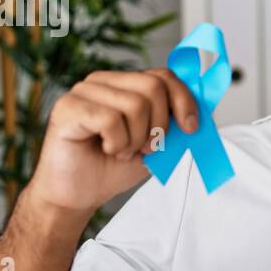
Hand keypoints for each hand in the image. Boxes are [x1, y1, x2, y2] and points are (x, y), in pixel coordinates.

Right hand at [28, 68, 198, 217]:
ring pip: (135, 104)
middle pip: (153, 87)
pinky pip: (111, 119)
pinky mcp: (67, 107)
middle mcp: (103, 81)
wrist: (78, 195)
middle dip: (159, 125)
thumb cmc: (112, 167)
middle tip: (144, 148)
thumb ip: (175, 124)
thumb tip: (203, 108)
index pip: (163, 76)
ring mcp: (83, 91)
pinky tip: (106, 150)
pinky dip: (117, 143)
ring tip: (122, 151)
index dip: (184, 100)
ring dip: (136, 139)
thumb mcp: (156, 145)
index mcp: (124, 85)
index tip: (191, 128)